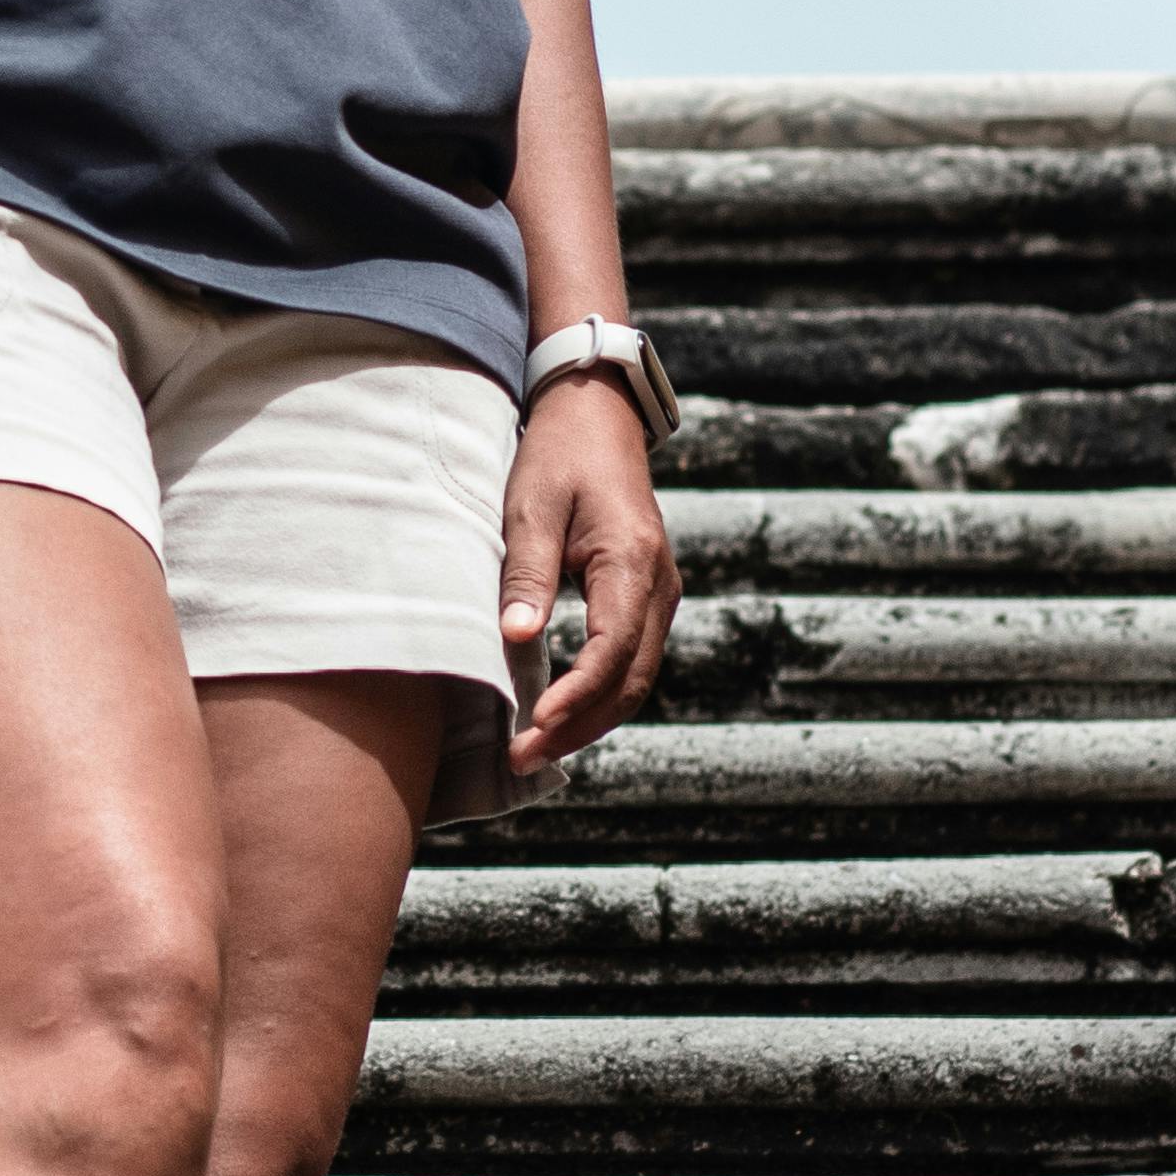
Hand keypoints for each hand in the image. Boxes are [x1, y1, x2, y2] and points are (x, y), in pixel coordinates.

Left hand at [500, 372, 679, 774]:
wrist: (597, 418)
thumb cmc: (559, 457)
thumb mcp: (530, 507)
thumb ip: (526, 574)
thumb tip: (516, 638)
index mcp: (633, 562)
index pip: (612, 652)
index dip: (575, 698)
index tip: (533, 727)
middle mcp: (659, 585)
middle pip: (630, 681)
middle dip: (579, 726)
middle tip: (522, 757)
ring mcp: (660, 593)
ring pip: (635, 678)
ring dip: (589, 718)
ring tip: (534, 747)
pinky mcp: (646, 597)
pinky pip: (631, 661)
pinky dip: (598, 695)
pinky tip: (558, 712)